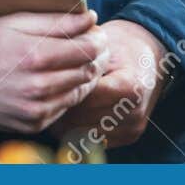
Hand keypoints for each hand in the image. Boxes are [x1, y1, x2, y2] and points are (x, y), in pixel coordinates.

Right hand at [0, 9, 109, 134]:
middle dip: (96, 56)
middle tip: (91, 46)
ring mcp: (37, 109)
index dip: (98, 39)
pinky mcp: (33, 123)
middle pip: (88, 72)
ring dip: (86, 76)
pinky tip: (60, 80)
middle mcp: (39, 87)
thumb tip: (90, 18)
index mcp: (35, 56)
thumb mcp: (13, 22)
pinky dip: (69, 94)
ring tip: (77, 62)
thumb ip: (55, 21)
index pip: (88, 50)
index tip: (95, 32)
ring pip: (80, 92)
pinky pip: (65, 109)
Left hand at [49, 19, 170, 153]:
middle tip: (37, 99)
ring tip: (47, 106)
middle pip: (83, 119)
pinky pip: (95, 139)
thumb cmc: (120, 45)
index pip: (85, 99)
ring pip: (85, 134)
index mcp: (129, 87)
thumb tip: (49, 78)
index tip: (42, 84)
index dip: (62, 91)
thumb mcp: (101, 45)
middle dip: (59, 110)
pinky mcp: (130, 136)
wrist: (148, 56)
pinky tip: (64, 114)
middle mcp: (134, 112)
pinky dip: (77, 129)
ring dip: (64, 124)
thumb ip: (80, 63)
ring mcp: (132, 127)